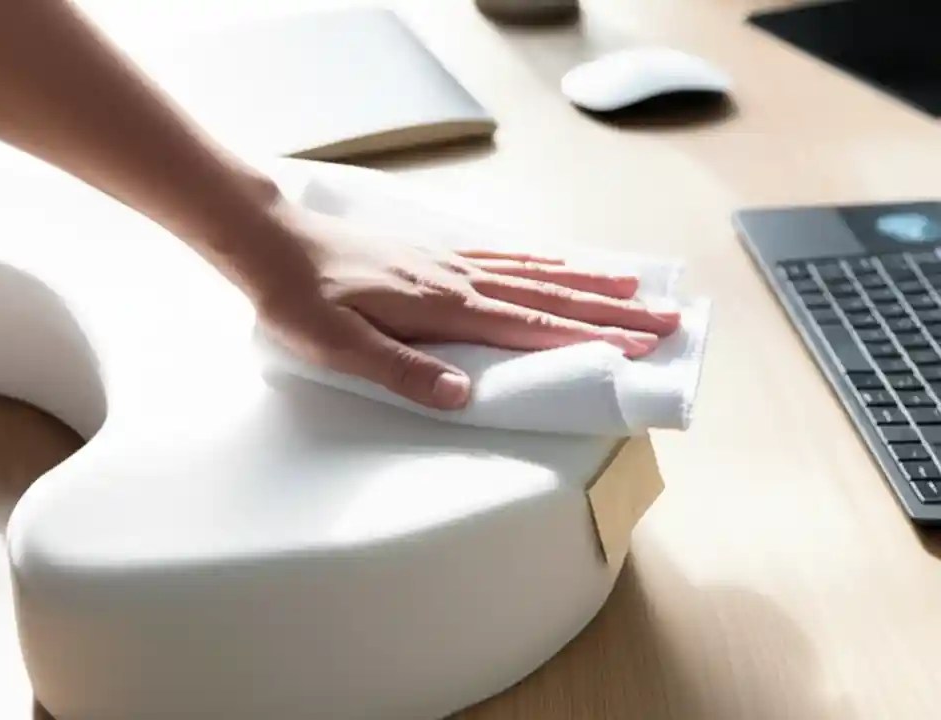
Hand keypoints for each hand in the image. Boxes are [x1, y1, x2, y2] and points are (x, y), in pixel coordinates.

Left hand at [228, 203, 680, 410]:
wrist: (273, 242)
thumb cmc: (301, 299)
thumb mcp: (340, 347)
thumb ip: (402, 372)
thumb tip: (464, 398)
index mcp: (442, 306)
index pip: (530, 327)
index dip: (588, 339)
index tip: (640, 347)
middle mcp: (457, 278)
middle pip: (549, 297)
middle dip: (612, 312)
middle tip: (670, 320)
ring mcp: (448, 261)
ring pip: (534, 273)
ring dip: (588, 283)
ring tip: (636, 287)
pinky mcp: (434, 252)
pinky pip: (503, 256)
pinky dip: (541, 261)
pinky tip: (559, 264)